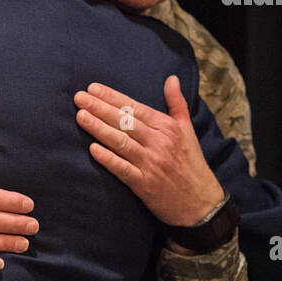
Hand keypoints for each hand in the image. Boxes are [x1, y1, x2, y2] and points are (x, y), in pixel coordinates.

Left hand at [73, 76, 224, 226]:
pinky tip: (92, 149)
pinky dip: (108, 159)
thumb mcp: (187, 130)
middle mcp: (159, 143)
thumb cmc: (191, 163)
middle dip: (100, 108)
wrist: (201, 202)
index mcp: (167, 128)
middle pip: (125, 122)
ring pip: (121, 142)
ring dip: (99, 128)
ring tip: (81, 116)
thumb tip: (171, 78)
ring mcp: (151, 163)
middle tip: (79, 97)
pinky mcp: (144, 184)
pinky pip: (123, 169)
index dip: (113, 97)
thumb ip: (176, 103)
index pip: (135, 108)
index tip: (93, 88)